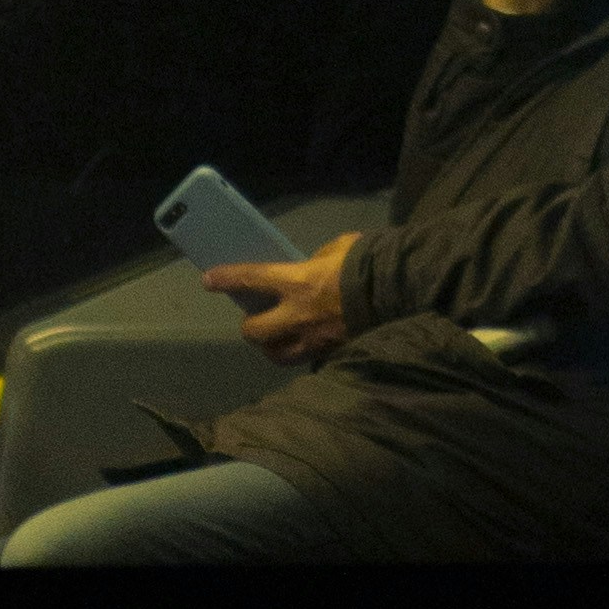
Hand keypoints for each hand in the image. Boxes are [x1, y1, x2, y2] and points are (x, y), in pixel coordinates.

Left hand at [195, 241, 358, 366]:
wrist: (399, 291)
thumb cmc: (367, 262)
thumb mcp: (337, 249)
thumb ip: (316, 260)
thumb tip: (310, 268)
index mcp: (297, 283)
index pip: (250, 280)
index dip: (226, 280)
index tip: (208, 280)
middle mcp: (299, 316)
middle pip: (255, 332)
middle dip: (250, 327)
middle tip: (255, 319)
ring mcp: (315, 340)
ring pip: (278, 356)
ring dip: (271, 348)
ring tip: (275, 340)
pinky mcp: (332, 354)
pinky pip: (308, 360)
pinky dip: (302, 353)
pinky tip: (307, 345)